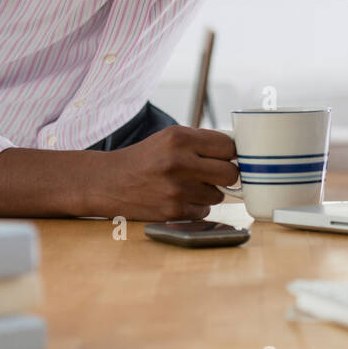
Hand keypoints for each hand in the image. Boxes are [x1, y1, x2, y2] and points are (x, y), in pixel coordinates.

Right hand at [86, 126, 237, 220]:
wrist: (108, 182)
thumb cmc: (146, 158)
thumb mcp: (170, 138)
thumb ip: (203, 142)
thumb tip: (239, 153)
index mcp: (180, 138)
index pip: (228, 146)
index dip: (230, 154)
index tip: (225, 157)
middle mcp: (179, 161)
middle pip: (231, 173)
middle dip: (225, 175)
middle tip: (212, 174)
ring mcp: (176, 188)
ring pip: (219, 194)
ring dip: (209, 192)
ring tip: (187, 185)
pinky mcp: (173, 210)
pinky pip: (204, 210)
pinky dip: (196, 206)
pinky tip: (178, 198)